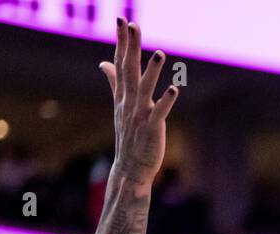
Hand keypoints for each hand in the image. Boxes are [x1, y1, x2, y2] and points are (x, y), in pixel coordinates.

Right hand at [99, 20, 177, 187]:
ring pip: (145, 89)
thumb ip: (115, 82)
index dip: (121, 42)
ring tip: (160, 53)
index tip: (122, 21)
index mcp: (123, 94)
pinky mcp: (151, 129)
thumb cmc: (129, 135)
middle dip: (131, 47)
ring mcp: (139, 115)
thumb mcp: (120, 105)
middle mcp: (129, 102)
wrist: (130, 166)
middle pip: (129, 70)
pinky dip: (166, 102)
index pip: (120, 62)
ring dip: (152, 71)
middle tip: (132, 25)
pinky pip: (159, 113)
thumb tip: (104, 63)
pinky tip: (175, 90)